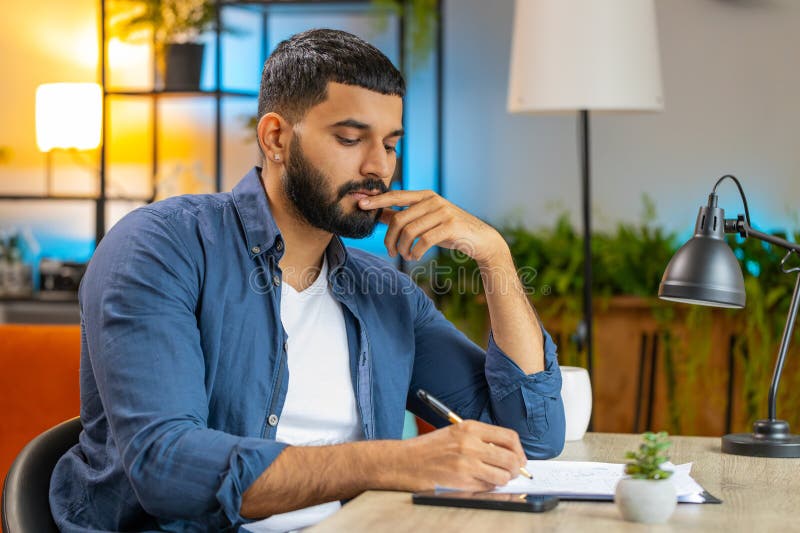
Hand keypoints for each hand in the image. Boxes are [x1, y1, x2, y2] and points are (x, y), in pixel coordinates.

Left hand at [358, 190, 505, 263]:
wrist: (480, 239)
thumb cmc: (449, 229)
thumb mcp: (426, 220)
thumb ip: (405, 215)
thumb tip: (379, 214)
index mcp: (425, 195)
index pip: (396, 196)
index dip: (378, 201)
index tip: (361, 205)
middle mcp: (433, 200)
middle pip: (399, 219)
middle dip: (390, 238)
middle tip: (390, 252)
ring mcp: (443, 212)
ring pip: (409, 231)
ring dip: (403, 248)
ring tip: (405, 255)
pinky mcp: (450, 226)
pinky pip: (423, 241)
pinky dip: (415, 252)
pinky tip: (414, 257)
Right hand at [388, 420, 527, 491]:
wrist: (405, 462)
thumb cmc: (430, 448)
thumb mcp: (456, 432)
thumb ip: (481, 438)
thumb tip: (508, 452)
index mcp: (470, 427)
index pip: (509, 437)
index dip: (519, 450)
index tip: (519, 457)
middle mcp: (470, 444)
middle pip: (510, 457)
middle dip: (517, 468)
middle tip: (515, 472)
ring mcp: (467, 464)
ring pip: (503, 475)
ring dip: (505, 479)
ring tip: (499, 478)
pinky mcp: (462, 482)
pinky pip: (488, 487)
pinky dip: (490, 487)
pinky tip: (482, 482)